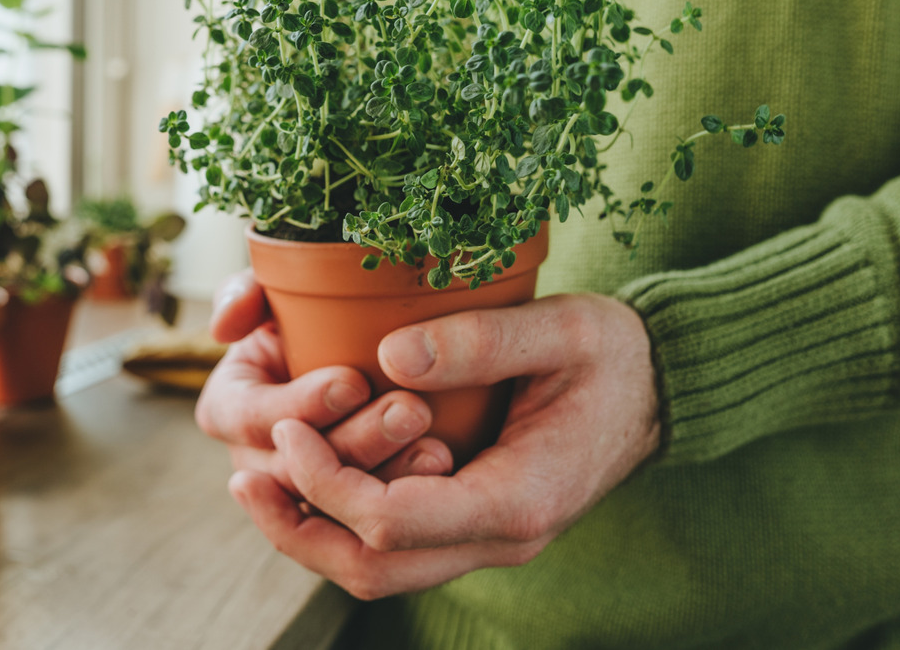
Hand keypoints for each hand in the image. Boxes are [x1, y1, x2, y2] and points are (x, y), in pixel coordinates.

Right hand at [196, 271, 453, 494]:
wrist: (376, 346)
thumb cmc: (318, 313)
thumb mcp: (276, 292)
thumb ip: (247, 293)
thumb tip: (223, 328)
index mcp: (229, 407)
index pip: (247, 418)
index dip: (298, 405)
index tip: (353, 381)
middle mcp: (256, 458)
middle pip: (294, 472)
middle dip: (355, 445)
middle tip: (411, 411)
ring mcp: (300, 491)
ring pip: (333, 508)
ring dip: (385, 478)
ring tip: (436, 449)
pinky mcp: (346, 512)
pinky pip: (367, 522)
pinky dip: (405, 501)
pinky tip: (443, 469)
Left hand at [229, 293, 659, 599]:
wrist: (657, 389)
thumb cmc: (613, 355)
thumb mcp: (563, 328)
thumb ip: (482, 342)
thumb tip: (389, 358)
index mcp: (519, 498)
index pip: (394, 522)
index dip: (327, 482)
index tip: (287, 426)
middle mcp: (499, 537)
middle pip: (373, 570)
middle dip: (298, 530)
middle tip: (242, 478)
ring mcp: (484, 539)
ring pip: (377, 571)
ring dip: (310, 534)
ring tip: (254, 480)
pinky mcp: (470, 522)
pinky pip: (392, 547)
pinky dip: (339, 522)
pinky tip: (304, 476)